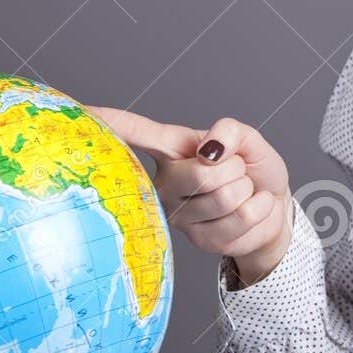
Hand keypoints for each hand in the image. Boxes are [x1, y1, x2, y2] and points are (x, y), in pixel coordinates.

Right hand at [85, 106, 291, 285]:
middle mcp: (164, 183)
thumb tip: (209, 151)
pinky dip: (259, 209)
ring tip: (240, 190)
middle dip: (236, 170)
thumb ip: (230, 131)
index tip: (79, 111)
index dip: (107, 121)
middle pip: (204, 174)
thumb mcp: (246, 139)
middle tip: (236, 171)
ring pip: (226, 197)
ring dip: (248, 190)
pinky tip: (249, 209)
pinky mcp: (199, 241)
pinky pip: (241, 219)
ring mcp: (179, 215)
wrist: (273, 206)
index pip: (133, 133)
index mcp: (170, 150)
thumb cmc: (252, 168)